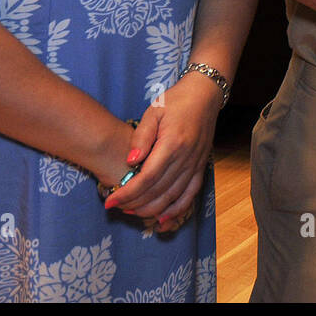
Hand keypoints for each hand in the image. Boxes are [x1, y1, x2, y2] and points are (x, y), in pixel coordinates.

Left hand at [104, 70, 223, 228]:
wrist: (205, 95)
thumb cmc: (176, 101)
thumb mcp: (153, 112)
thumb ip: (141, 137)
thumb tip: (130, 162)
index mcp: (172, 144)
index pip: (147, 178)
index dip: (128, 193)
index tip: (110, 201)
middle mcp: (186, 159)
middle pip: (158, 191)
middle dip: (134, 203)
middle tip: (116, 206)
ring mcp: (195, 165)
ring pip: (172, 197)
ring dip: (151, 210)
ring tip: (132, 211)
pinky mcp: (201, 168)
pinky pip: (190, 195)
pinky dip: (177, 211)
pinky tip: (163, 220)